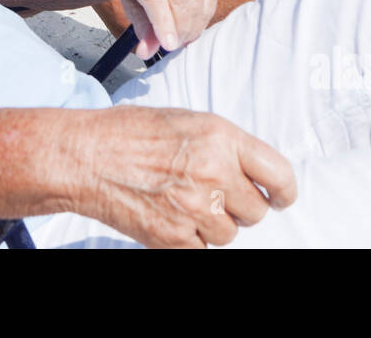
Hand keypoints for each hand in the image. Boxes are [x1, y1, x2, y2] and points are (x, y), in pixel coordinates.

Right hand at [72, 106, 295, 247]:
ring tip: (184, 203)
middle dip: (240, 207)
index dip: (284, 191)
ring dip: (214, 224)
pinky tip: (170, 216)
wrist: (87, 156)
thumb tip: (250, 170)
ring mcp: (195, 208)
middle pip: (256, 211)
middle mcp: (214, 173)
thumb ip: (224, 146)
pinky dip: (190, 239)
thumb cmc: (130, 133)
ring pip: (229, 233)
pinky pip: (202, 249)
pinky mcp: (175, 237)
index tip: (280, 197)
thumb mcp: (187, 122)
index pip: (278, 174)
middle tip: (215, 195)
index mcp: (221, 138)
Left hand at [107, 0, 216, 58]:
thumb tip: (147, 52)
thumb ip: (141, 28)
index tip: (168, 45)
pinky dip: (203, 17)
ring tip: (182, 36)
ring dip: (193, 26)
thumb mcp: (130, 2)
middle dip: (180, 28)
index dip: (163, 23)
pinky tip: (192, 24)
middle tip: (174, 44)